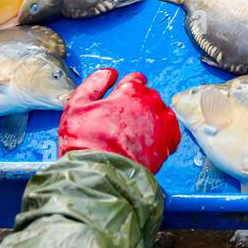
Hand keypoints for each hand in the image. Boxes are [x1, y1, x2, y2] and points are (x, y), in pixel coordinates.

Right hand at [58, 69, 180, 173]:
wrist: (101, 175)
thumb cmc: (87, 142)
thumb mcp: (77, 105)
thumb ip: (94, 84)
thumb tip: (109, 73)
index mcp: (131, 90)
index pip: (135, 79)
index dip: (125, 89)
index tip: (119, 100)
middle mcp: (152, 102)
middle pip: (148, 96)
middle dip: (136, 105)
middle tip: (120, 123)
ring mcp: (163, 122)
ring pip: (159, 113)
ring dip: (149, 119)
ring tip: (131, 136)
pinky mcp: (169, 142)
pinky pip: (170, 132)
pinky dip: (160, 135)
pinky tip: (145, 143)